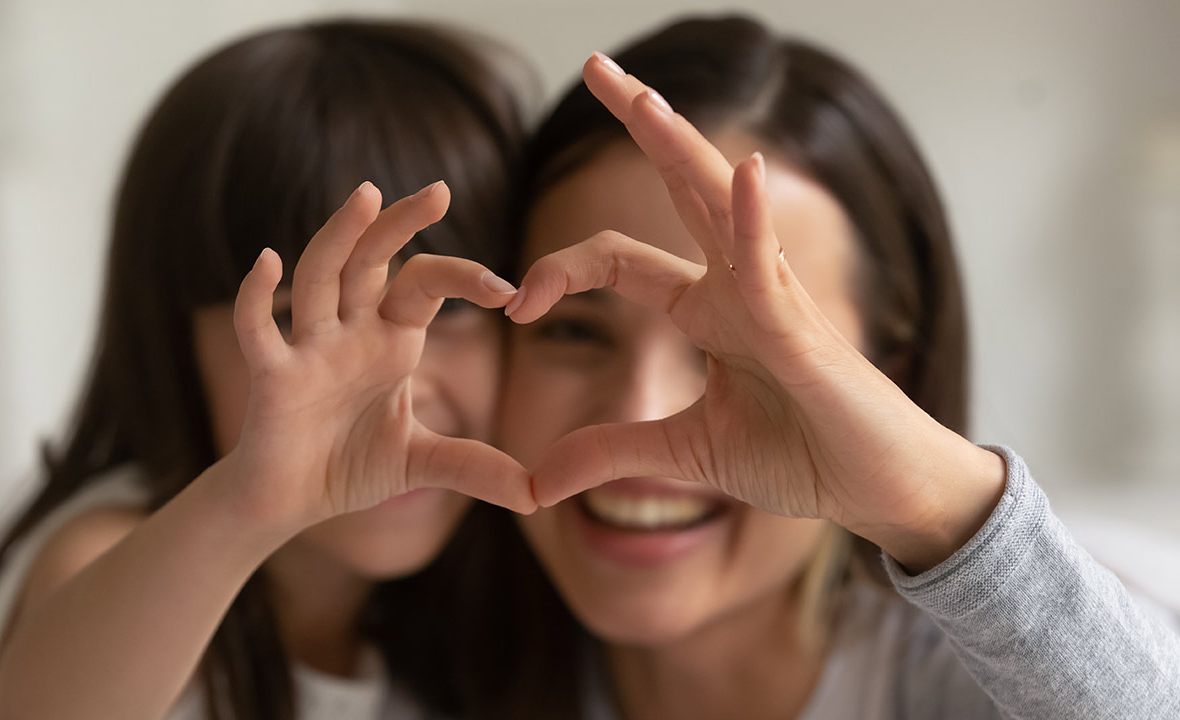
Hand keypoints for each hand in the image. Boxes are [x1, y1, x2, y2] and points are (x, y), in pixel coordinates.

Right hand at [226, 181, 534, 535]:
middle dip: (400, 225)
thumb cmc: (348, 467)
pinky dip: (257, 296)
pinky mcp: (272, 376)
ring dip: (340, 236)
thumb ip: (474, 467)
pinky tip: (267, 260)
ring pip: (321, 277)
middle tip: (439, 190)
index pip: (425, 285)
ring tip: (367, 195)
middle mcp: (350, 331)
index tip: (508, 290)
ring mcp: (308, 348)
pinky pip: (257, 328)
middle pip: (372, 260)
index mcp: (390, 340)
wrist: (289, 504)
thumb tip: (537, 495)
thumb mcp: (422, 464)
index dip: (464, 278)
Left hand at [509, 55, 1001, 570]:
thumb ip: (611, 451)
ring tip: (640, 97)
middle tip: (593, 64)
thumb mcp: (684, 453)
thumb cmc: (801, 458)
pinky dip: (756, 223)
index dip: (558, 270)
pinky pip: (770, 271)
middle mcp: (738, 288)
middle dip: (639, 126)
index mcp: (709, 311)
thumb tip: (536, 482)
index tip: (514, 305)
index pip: (619, 259)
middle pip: (679, 188)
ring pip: (722, 206)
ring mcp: (773, 301)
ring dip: (682, 148)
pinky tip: (746, 172)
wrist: (877, 494)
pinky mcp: (804, 334)